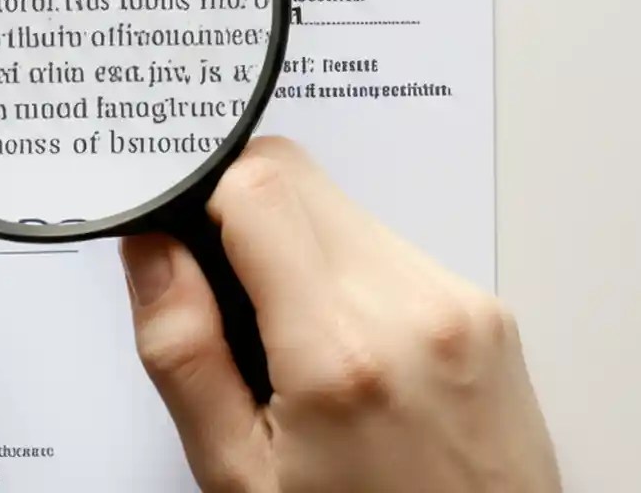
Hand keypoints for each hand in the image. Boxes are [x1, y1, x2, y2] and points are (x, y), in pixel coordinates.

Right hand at [120, 137, 561, 491]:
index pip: (259, 183)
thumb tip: (152, 250)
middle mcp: (416, 309)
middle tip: (230, 300)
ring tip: (291, 339)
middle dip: (241, 213)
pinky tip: (345, 345)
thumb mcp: (238, 473)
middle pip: (299, 178)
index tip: (181, 236)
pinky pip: (390, 245)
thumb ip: (183, 352)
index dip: (201, 191)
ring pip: (343, 206)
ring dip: (296, 244)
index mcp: (341, 351)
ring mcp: (464, 305)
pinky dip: (347, 272)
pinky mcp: (489, 311)